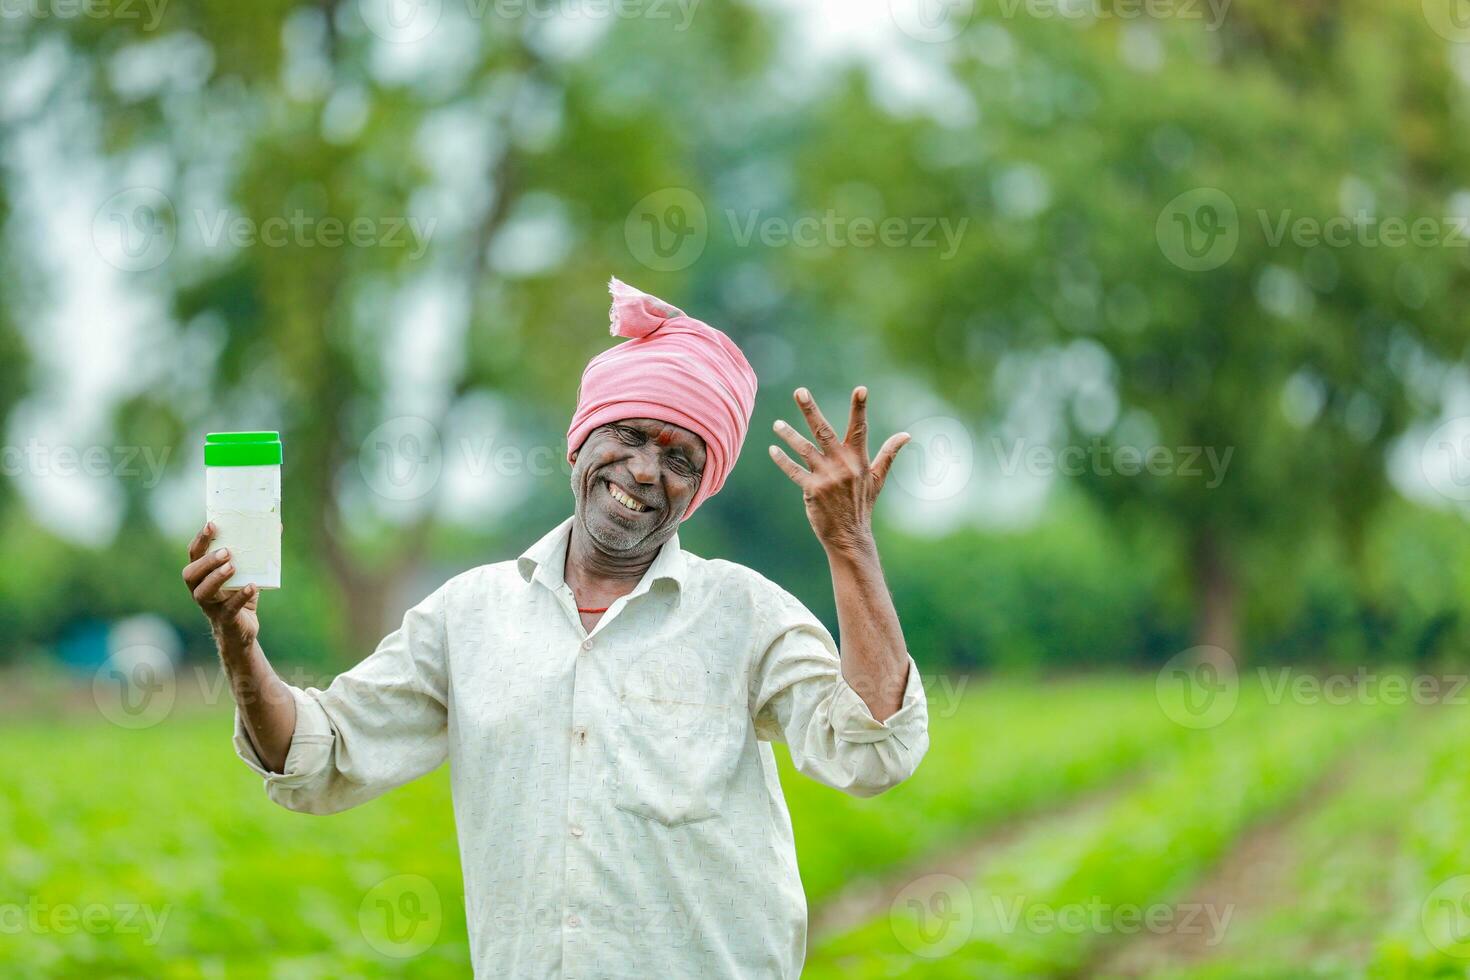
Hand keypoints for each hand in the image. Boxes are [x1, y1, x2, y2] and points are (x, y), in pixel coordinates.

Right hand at [183, 522, 259, 650]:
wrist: (242, 631)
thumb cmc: (240, 596)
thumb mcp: (247, 573)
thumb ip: (256, 553)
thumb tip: (277, 527)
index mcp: (202, 575)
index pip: (194, 554)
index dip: (200, 540)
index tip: (212, 524)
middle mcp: (200, 590)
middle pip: (191, 574)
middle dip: (207, 561)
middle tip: (227, 551)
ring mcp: (211, 606)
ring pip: (204, 592)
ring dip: (217, 578)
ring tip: (232, 566)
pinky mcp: (225, 619)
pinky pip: (229, 609)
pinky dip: (240, 596)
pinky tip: (252, 586)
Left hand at [768, 386, 909, 554]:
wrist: (850, 536)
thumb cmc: (862, 505)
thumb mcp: (878, 478)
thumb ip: (889, 454)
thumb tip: (906, 435)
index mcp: (858, 460)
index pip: (860, 429)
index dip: (860, 408)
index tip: (861, 389)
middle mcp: (842, 465)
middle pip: (824, 431)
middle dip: (811, 410)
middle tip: (800, 391)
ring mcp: (827, 478)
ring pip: (805, 449)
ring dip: (789, 435)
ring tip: (777, 424)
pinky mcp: (813, 491)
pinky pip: (795, 472)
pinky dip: (783, 461)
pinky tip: (773, 450)